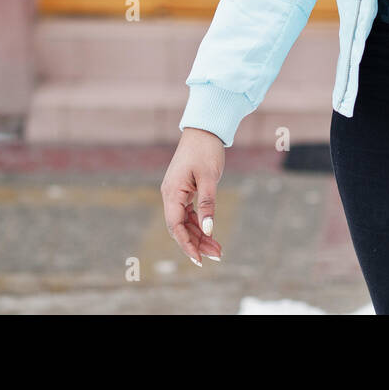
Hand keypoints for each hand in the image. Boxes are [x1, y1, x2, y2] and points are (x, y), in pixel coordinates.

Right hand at [160, 127, 225, 266]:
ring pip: (185, 222)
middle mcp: (170, 195)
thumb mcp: (209, 178)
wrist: (204, 130)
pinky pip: (188, 214)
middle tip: (217, 255)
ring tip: (218, 249)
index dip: (186, 244)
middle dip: (197, 243)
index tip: (199, 259)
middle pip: (180, 228)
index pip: (175, 226)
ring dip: (199, 236)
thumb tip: (208, 230)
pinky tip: (210, 233)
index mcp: (172, 192)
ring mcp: (176, 194)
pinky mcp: (183, 191)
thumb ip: (208, 204)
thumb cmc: (206, 151)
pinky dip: (199, 224)